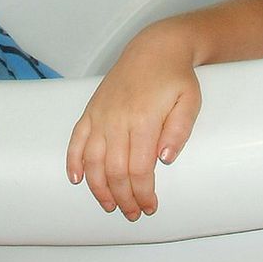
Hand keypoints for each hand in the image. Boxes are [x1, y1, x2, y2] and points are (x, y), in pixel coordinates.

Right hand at [65, 29, 202, 219]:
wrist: (154, 48)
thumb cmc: (175, 77)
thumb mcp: (190, 101)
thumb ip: (179, 131)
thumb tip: (165, 159)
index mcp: (144, 119)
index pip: (139, 169)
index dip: (143, 193)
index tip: (150, 206)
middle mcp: (117, 118)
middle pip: (115, 170)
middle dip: (123, 198)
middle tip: (133, 213)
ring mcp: (101, 115)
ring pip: (92, 160)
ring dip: (98, 188)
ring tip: (109, 205)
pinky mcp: (91, 110)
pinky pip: (76, 139)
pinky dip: (73, 161)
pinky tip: (76, 179)